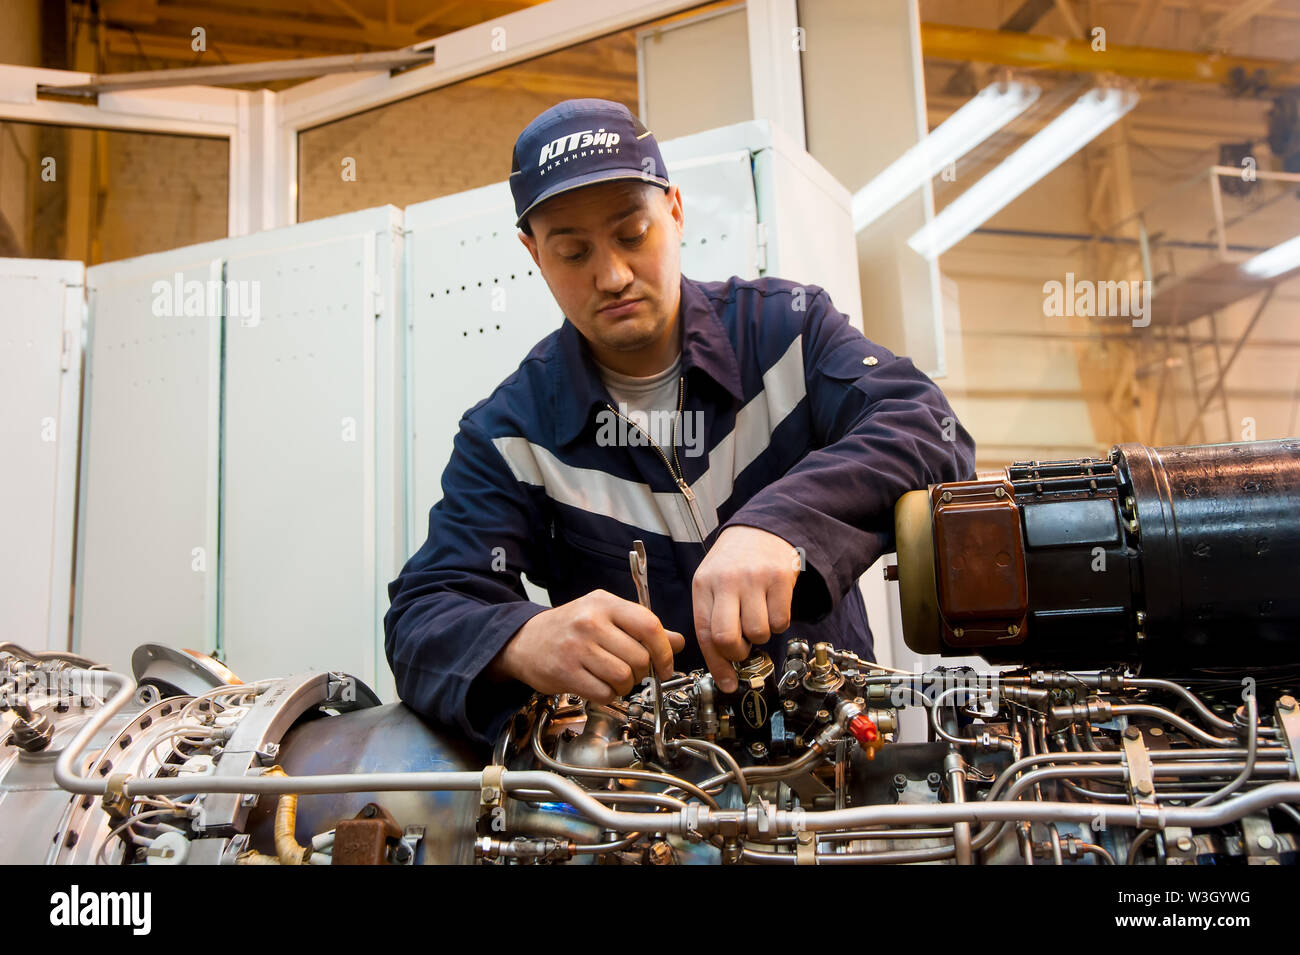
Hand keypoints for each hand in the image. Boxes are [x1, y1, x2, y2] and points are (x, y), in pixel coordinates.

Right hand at [487, 589, 684, 701]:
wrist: (524, 640)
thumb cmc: (569, 628)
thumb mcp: (606, 616)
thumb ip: (642, 627)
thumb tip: (677, 641)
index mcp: (604, 603)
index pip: (649, 625)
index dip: (664, 650)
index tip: (665, 665)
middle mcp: (590, 622)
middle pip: (639, 656)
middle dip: (643, 671)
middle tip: (633, 672)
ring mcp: (577, 647)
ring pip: (623, 677)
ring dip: (626, 686)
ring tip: (615, 679)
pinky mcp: (566, 672)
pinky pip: (604, 692)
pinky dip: (609, 695)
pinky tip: (600, 685)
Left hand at [692, 525, 800, 692]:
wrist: (762, 529)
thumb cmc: (734, 563)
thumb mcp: (712, 583)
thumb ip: (714, 618)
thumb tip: (723, 666)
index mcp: (704, 584)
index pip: (705, 633)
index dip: (716, 665)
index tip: (727, 683)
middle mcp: (726, 580)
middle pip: (727, 638)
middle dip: (737, 653)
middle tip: (743, 646)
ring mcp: (754, 578)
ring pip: (758, 633)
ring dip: (760, 636)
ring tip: (757, 617)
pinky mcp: (779, 578)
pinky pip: (781, 621)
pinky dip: (778, 624)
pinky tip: (772, 607)